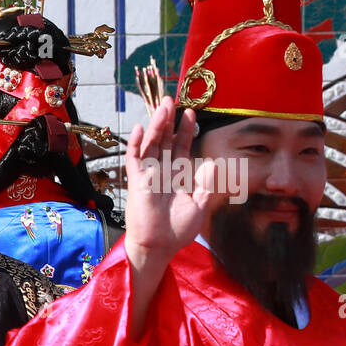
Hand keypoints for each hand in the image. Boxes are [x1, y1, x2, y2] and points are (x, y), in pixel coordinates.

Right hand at [123, 97, 222, 270]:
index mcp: (177, 176)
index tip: (191, 114)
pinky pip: (133, 160)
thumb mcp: (200, 206)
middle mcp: (162, 172)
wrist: (159, 247)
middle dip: (169, 120)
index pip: (181, 147)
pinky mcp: (136, 182)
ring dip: (156, 125)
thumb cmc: (178, 231)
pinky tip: (139, 128)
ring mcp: (148, 176)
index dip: (185, 130)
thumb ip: (206, 185)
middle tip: (172, 99)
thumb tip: (211, 163)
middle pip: (164, 140)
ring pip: (151, 145)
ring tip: (163, 107)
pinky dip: (135, 144)